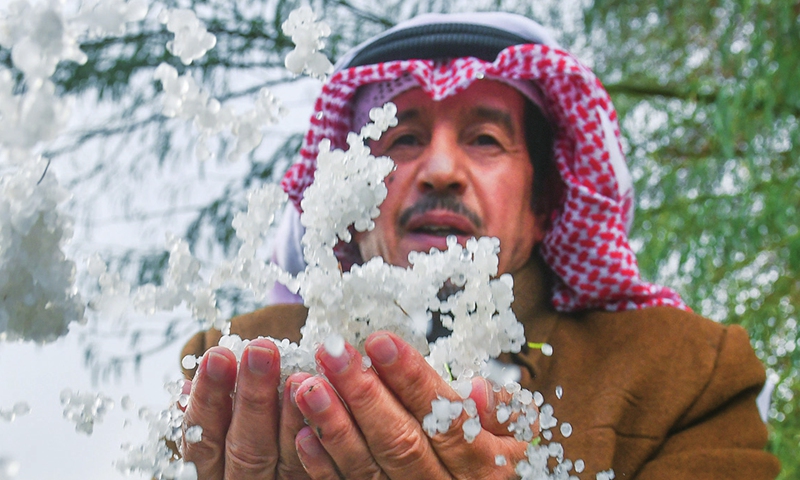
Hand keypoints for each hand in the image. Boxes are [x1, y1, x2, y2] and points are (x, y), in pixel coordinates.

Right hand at [180, 338, 311, 478]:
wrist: (269, 479)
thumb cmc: (244, 455)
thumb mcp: (218, 439)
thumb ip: (212, 413)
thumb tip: (187, 381)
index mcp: (211, 472)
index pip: (203, 436)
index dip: (209, 396)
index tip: (218, 355)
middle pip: (244, 447)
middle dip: (251, 396)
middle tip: (261, 351)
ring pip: (280, 461)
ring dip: (288, 417)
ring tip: (295, 376)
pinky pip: (312, 472)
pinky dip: (317, 442)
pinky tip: (322, 407)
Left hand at [293, 332, 534, 478]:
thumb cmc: (488, 453)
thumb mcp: (511, 435)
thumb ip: (502, 412)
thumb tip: (477, 389)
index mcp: (483, 462)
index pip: (445, 417)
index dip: (412, 379)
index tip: (379, 341)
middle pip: (401, 440)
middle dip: (364, 393)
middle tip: (332, 351)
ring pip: (369, 468)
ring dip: (335, 426)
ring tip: (307, 385)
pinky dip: (324, 468)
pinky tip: (302, 435)